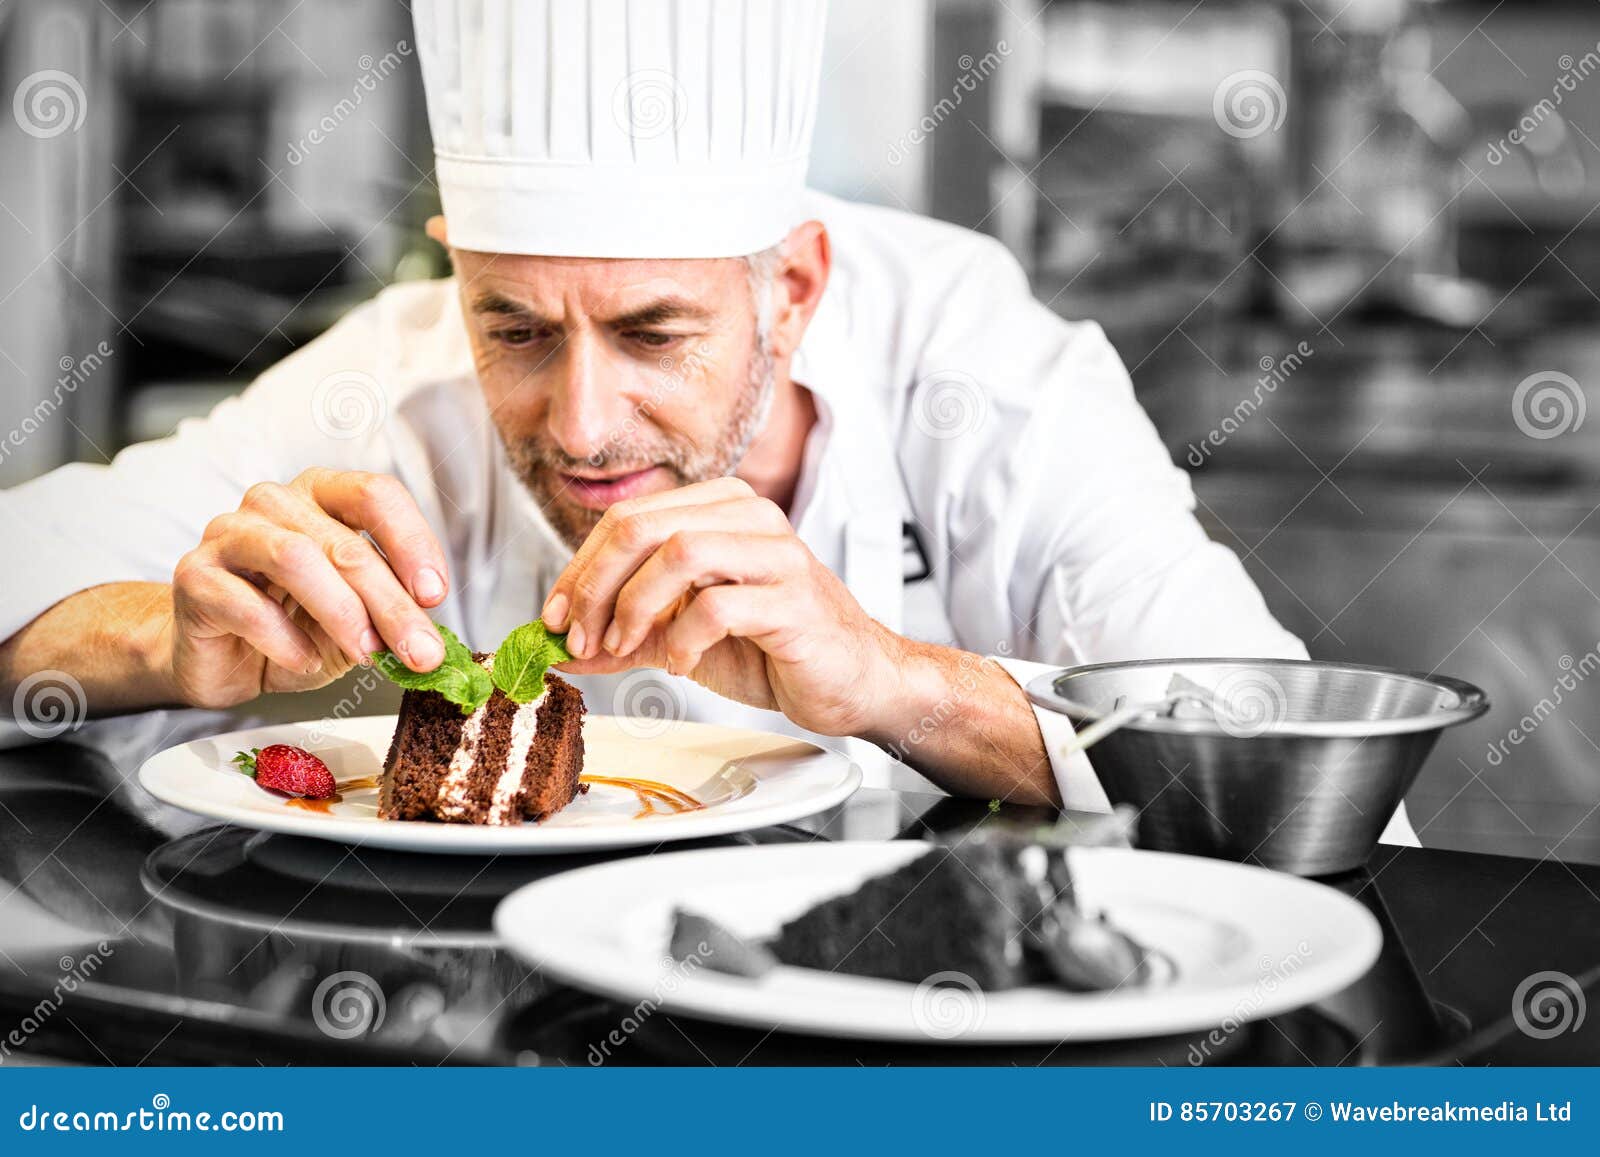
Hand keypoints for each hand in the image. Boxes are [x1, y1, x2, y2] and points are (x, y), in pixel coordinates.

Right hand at [166, 468, 449, 708]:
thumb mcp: (358, 618)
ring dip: (342, 613)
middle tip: (419, 652)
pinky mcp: (195, 576)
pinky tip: (305, 661)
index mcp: (323, 495)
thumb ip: (390, 614)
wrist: (221, 658)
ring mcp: (229, 534)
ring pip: (295, 558)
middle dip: (391, 604)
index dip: (412, 542)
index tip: (433, 595)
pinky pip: (246, 603)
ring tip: (365, 654)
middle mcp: (276, 503)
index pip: (375, 495)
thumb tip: (432, 639)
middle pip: (345, 543)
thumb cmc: (294, 625)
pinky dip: (285, 640)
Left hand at [541, 477, 907, 737]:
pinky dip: (684, 639)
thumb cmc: (774, 649)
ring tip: (628, 649)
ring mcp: (776, 554)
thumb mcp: (683, 637)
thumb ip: (624, 636)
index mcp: (720, 508)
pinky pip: (717, 605)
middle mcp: (749, 517)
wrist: (851, 682)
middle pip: (642, 526)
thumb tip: (556, 647)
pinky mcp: (793, 599)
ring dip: (634, 608)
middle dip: (595, 586)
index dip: (579, 569)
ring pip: (678, 552)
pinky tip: (683, 663)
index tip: (554, 618)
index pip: (627, 518)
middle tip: (580, 636)